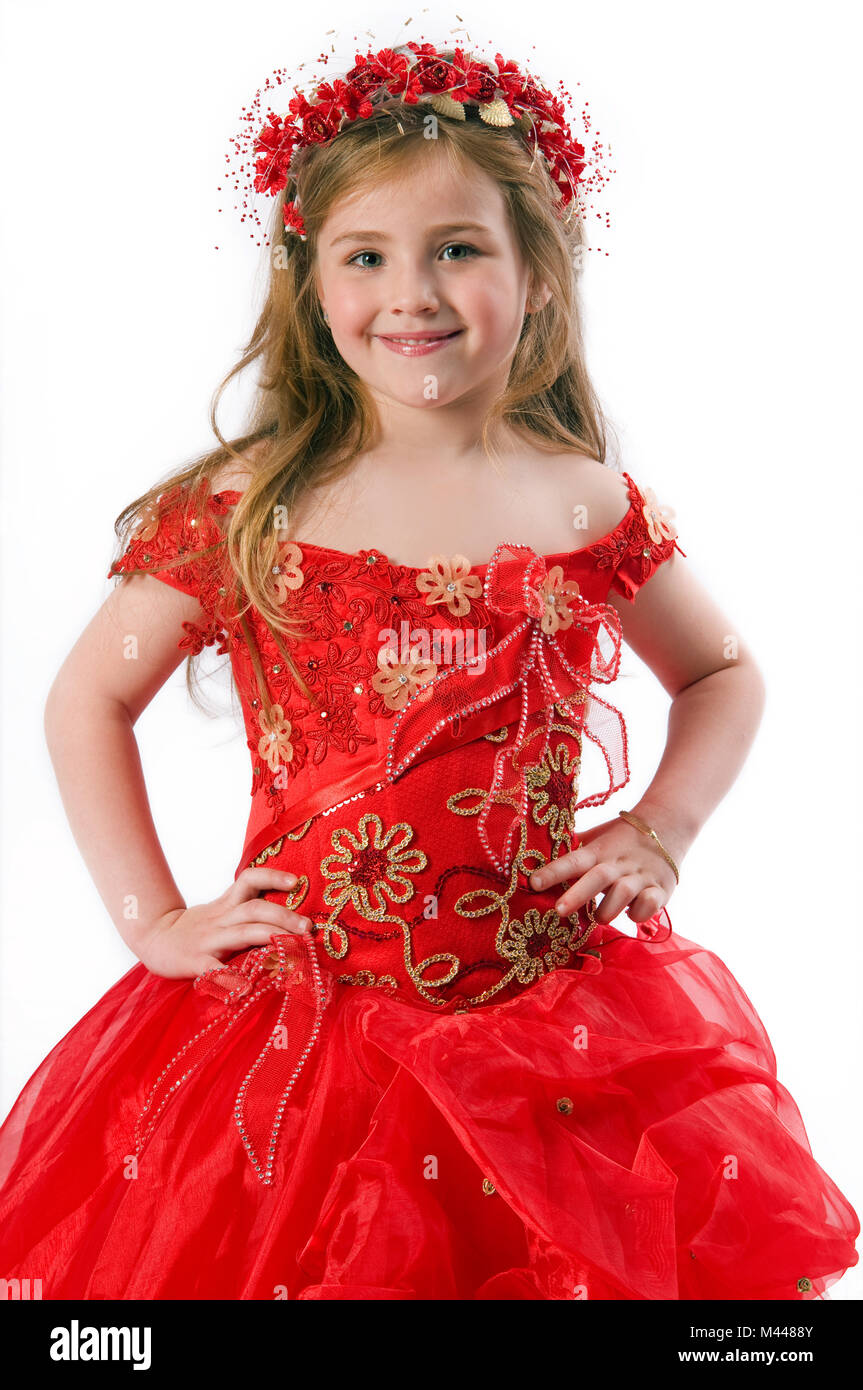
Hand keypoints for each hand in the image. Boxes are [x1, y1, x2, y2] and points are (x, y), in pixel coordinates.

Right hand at [136, 868, 312, 978]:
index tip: (296, 881)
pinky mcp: (197, 963)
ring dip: (272, 936)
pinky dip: (232, 979)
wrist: (153, 939)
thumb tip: (287, 911)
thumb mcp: (220, 910)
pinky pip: (217, 970)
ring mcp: (210, 940)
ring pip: (244, 932)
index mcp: (227, 904)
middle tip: (308, 927)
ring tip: (296, 946)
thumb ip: (246, 908)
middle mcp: (221, 919)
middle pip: (255, 908)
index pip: (249, 879)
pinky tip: (248, 989)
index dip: (272, 876)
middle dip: (284, 915)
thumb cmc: (196, 928)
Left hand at [529, 815, 684, 925]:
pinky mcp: (661, 889)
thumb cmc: (622, 837)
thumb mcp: (598, 837)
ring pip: (623, 893)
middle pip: (597, 878)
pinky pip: (649, 905)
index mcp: (600, 850)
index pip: (573, 860)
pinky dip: (639, 913)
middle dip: (577, 894)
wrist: (669, 824)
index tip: (533, 882)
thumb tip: (536, 850)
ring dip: (608, 909)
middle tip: (559, 910)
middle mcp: (619, 863)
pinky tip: (631, 914)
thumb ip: (573, 847)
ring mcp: (641, 876)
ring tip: (597, 917)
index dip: (553, 871)